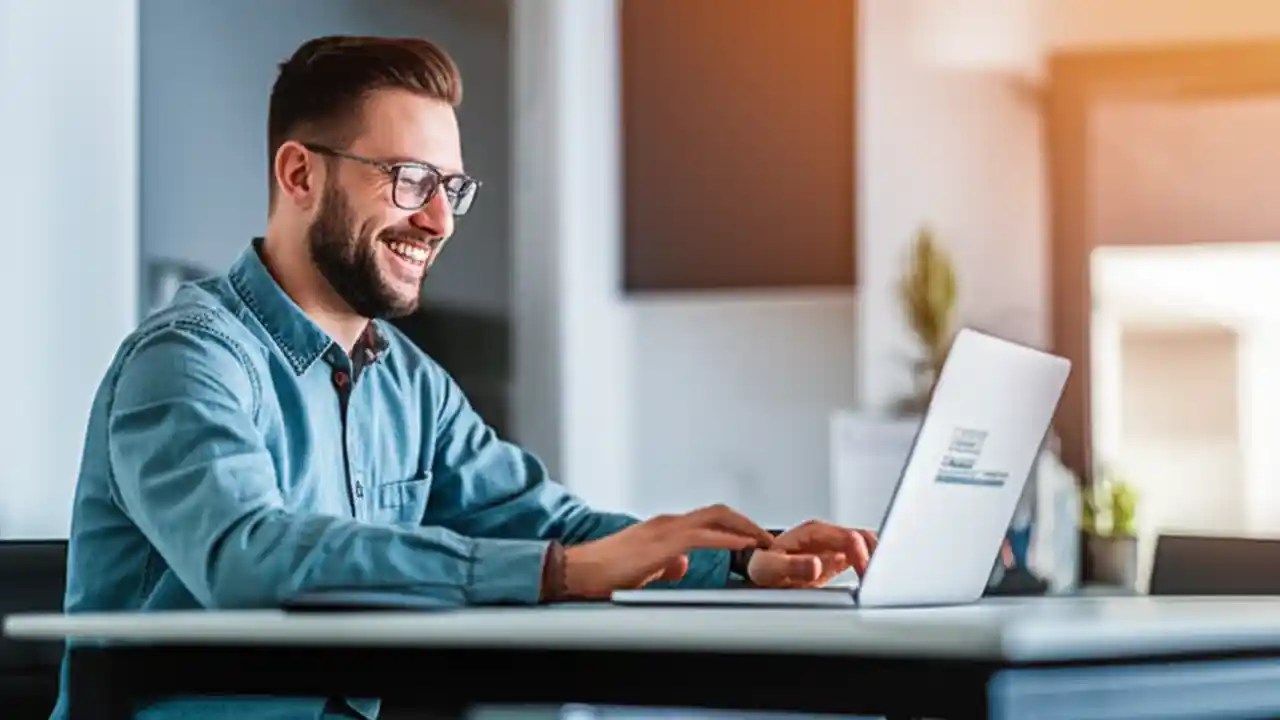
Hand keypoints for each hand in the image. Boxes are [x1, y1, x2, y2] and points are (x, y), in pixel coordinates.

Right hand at [561, 504, 774, 599]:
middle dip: (747, 522)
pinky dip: (729, 538)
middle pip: (719, 511)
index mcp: (664, 528)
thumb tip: (682, 564)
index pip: (708, 518)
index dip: (734, 525)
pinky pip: (705, 536)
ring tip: (765, 542)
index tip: (753, 539)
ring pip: (716, 518)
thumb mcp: (643, 567)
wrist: (578, 571)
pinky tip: (744, 546)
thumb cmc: (604, 572)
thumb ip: (665, 563)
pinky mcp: (663, 543)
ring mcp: (665, 529)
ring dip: (745, 528)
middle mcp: (668, 522)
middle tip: (768, 539)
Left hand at [747, 520, 877, 587]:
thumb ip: (793, 566)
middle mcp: (827, 536)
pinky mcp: (839, 558)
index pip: (850, 537)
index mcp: (814, 532)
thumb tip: (817, 564)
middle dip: (876, 557)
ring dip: (877, 560)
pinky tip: (872, 581)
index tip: (865, 575)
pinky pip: (863, 556)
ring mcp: (834, 545)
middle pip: (865, 538)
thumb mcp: (769, 568)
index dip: (862, 556)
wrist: (759, 570)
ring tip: (877, 582)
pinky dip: (872, 566)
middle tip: (876, 581)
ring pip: (868, 545)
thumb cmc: (763, 567)